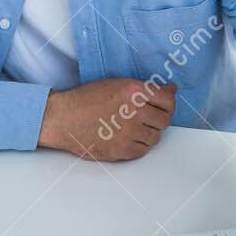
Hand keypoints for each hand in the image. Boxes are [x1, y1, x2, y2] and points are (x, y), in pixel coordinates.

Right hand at [39, 78, 176, 161]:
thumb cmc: (86, 99)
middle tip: (144, 119)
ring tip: (129, 128)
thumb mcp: (116, 84)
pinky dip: (137, 146)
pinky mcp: (122, 149)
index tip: (163, 107)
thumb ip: (146, 88)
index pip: (168, 101)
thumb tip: (172, 90)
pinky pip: (142, 151)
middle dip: (157, 120)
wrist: (63, 118)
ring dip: (146, 134)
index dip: (168, 105)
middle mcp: (135, 111)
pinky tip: (123, 138)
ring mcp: (129, 132)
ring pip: (154, 138)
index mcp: (134, 91)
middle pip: (164, 121)